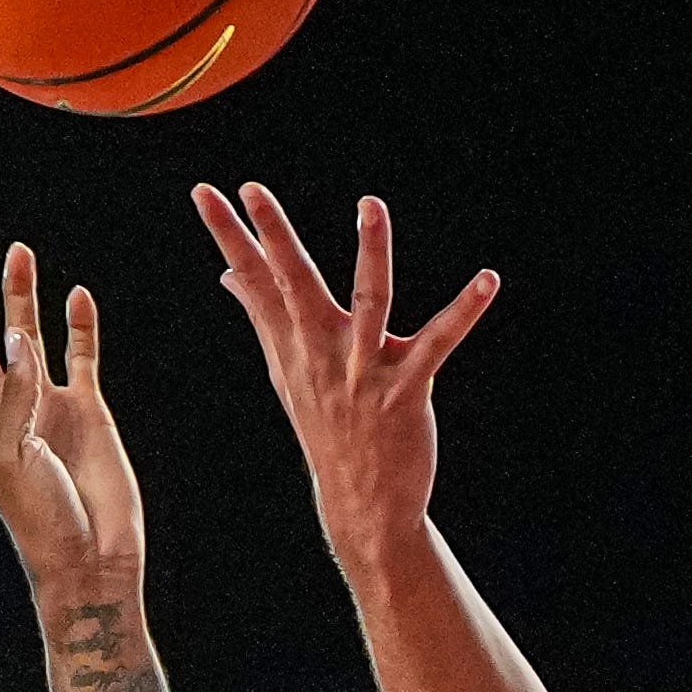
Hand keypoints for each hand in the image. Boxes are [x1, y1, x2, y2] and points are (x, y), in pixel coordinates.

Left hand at [0, 237, 143, 600]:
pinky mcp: (86, 411)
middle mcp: (6, 406)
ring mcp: (46, 405)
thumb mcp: (11, 456)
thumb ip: (16, 396)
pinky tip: (76, 295)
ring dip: (22, 297)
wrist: (91, 556)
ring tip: (17, 253)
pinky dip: (78, 327)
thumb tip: (21, 338)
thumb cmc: (40, 518)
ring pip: (30, 337)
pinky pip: (81, 357)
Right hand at [190, 183, 497, 563]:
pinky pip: (438, 343)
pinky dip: (464, 311)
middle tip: (253, 189)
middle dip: (274, 236)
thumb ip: (262, 316)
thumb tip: (228, 275)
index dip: (228, 235)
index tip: (204, 191)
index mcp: (294, 345)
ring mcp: (363, 372)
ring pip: (369, 302)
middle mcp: (323, 354)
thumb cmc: (326, 426)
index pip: (254, 281)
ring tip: (370, 203)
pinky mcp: (407, 389)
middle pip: (295, 285)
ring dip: (371, 252)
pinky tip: (488, 280)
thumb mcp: (287, 372)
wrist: (362, 503)